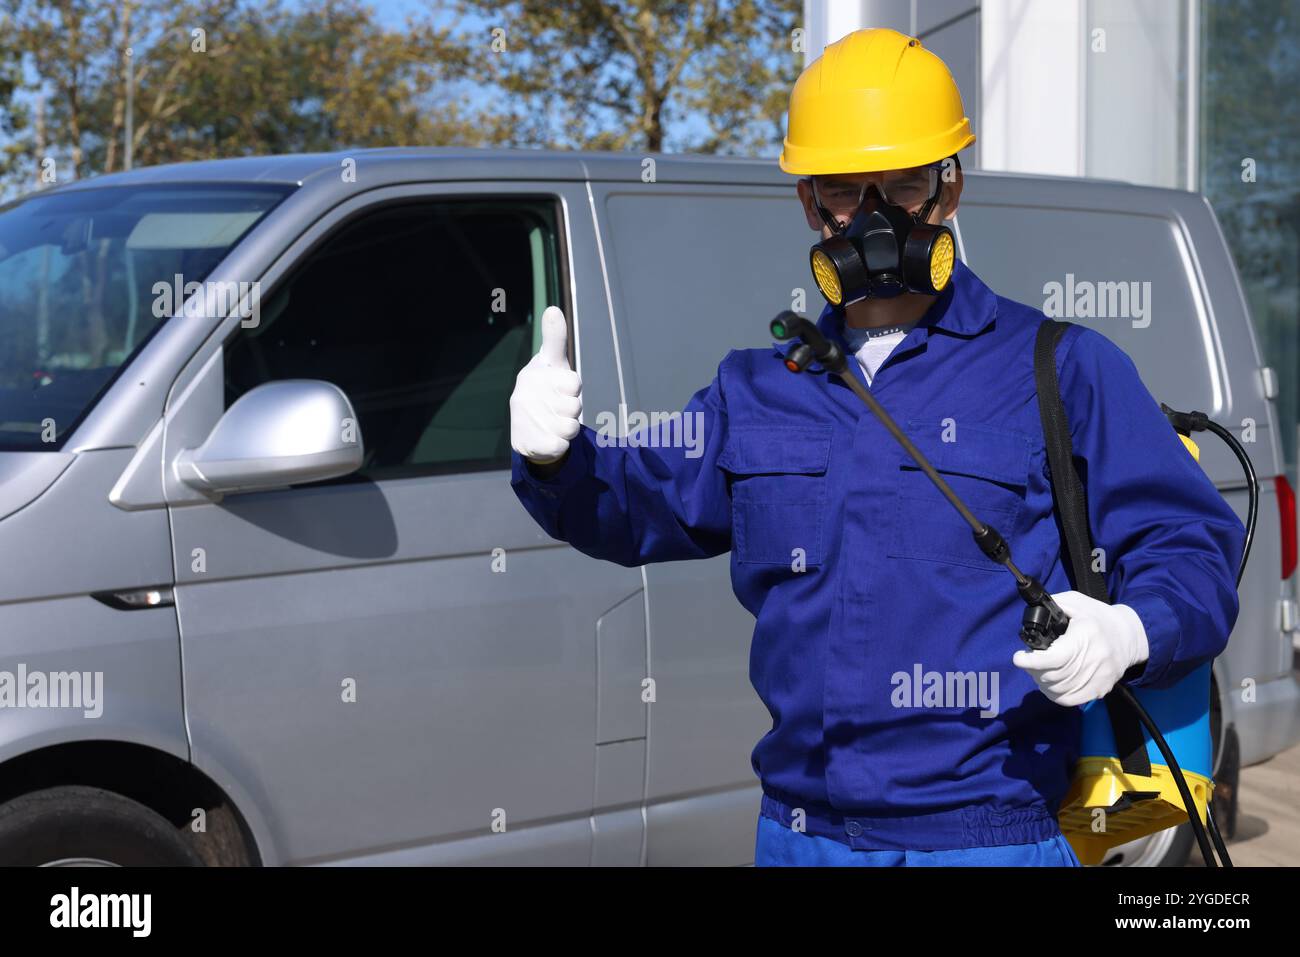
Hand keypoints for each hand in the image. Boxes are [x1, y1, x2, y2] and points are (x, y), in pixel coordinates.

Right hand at [510, 306, 582, 464]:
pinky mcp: (528, 444)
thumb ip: (554, 338)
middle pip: (574, 406)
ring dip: (567, 429)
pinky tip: (549, 438)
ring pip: (570, 427)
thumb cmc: (546, 391)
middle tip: (557, 409)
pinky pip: (560, 446)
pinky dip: (560, 445)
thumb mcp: (553, 362)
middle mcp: (525, 395)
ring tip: (554, 423)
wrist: (528, 432)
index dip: (573, 389)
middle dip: (571, 410)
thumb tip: (553, 308)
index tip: (562, 389)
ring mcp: (525, 420)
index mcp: (534, 374)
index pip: (574, 383)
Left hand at [1012, 590, 1148, 706]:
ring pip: (1058, 690)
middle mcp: (1094, 660)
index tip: (1018, 658)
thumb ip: (1053, 604)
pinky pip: (1070, 700)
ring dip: (1041, 681)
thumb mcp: (1076, 601)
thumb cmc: (1099, 617)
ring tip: (1038, 670)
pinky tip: (1049, 683)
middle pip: (1052, 676)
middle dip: (1033, 669)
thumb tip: (1033, 613)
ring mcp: (1098, 678)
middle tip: (1028, 661)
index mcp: (1085, 636)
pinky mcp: (1100, 689)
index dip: (1031, 662)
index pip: (1054, 658)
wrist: (1130, 636)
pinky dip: (1054, 694)